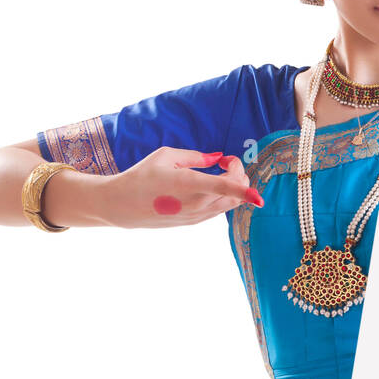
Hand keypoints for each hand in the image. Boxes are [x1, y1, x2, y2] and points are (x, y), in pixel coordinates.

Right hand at [100, 148, 262, 228]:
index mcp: (189, 184)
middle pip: (235, 193)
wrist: (121, 205)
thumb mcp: (166, 156)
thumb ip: (196, 156)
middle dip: (240, 174)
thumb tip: (218, 157)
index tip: (257, 192)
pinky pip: (219, 210)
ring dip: (235, 187)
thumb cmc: (141, 175)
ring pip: (230, 204)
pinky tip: (214, 185)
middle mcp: (196, 203)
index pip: (226, 188)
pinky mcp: (194, 222)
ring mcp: (195, 215)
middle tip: (225, 161)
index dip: (246, 190)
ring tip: (220, 171)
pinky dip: (226, 197)